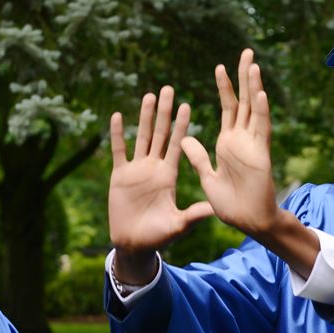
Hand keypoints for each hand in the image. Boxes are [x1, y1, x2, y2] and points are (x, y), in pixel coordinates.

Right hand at [108, 86, 213, 279]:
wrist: (135, 243)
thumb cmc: (159, 236)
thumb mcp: (179, 224)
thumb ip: (195, 214)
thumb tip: (216, 208)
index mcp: (169, 175)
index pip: (178, 145)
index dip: (181, 126)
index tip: (187, 105)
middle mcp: (154, 168)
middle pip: (160, 134)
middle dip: (164, 113)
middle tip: (168, 88)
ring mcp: (136, 170)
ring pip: (141, 137)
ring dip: (144, 117)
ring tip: (149, 96)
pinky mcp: (119, 176)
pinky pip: (119, 151)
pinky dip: (118, 135)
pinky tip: (118, 116)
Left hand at [181, 49, 278, 236]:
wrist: (247, 222)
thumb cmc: (231, 205)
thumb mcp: (207, 178)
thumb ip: (198, 158)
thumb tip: (183, 139)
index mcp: (227, 143)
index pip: (227, 109)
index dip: (224, 88)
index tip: (221, 67)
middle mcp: (242, 139)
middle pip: (243, 101)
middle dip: (244, 77)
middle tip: (246, 52)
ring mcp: (252, 145)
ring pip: (254, 109)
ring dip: (254, 87)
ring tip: (252, 64)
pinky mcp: (260, 155)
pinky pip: (261, 130)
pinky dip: (261, 112)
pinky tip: (260, 94)